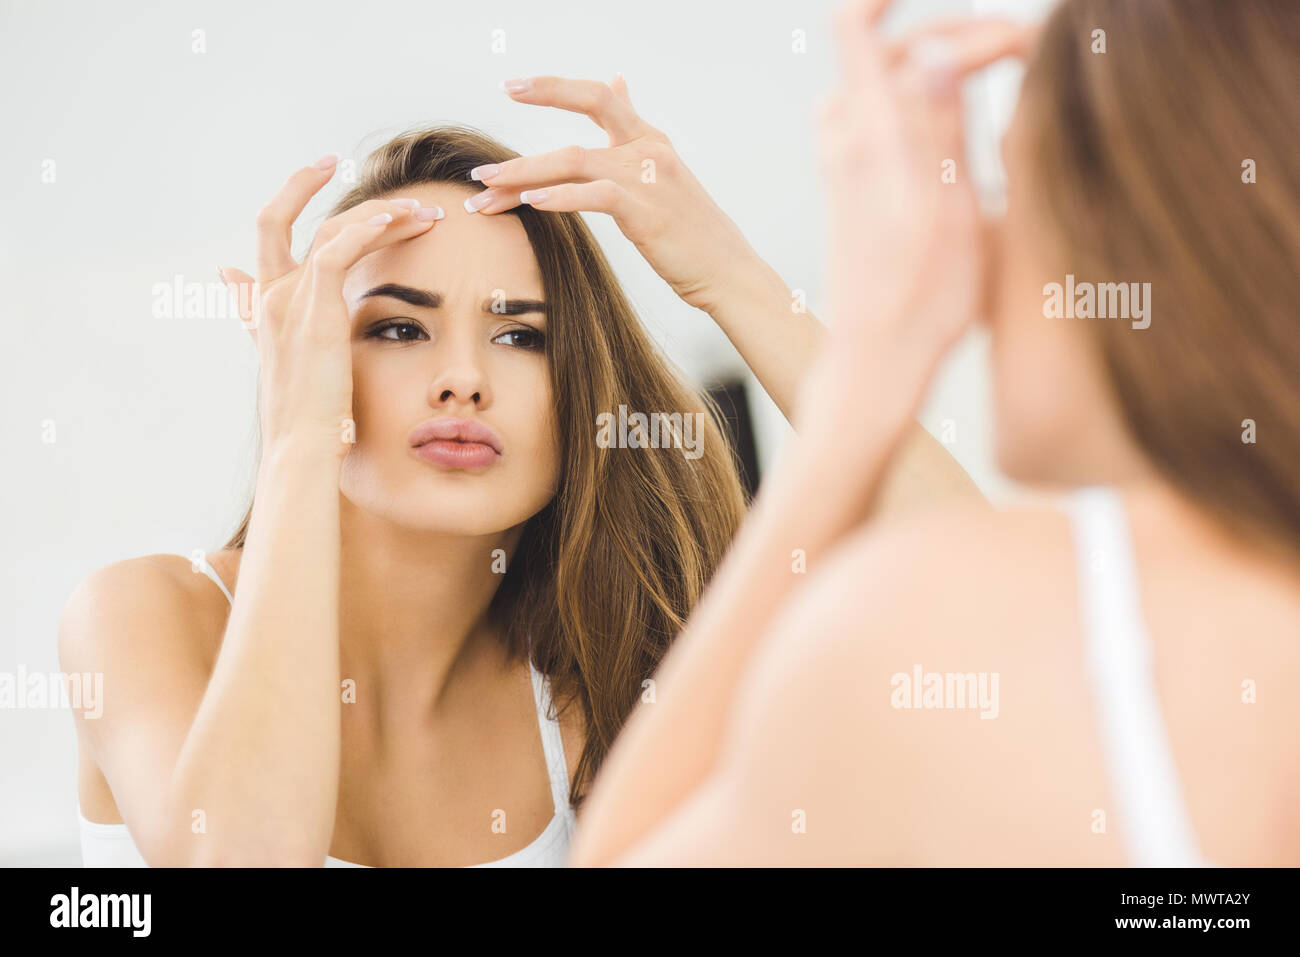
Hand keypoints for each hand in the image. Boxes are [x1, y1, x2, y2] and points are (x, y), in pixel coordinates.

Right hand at [219, 158, 443, 459]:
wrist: (303, 449)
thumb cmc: (309, 420)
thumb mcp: (287, 367)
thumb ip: (265, 322)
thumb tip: (232, 282)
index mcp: (265, 308)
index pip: (267, 236)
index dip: (290, 199)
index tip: (319, 173)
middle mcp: (269, 296)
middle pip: (276, 217)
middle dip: (307, 182)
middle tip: (344, 163)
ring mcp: (287, 300)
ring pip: (329, 231)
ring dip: (377, 214)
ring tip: (419, 211)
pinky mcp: (314, 308)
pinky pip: (339, 248)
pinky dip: (368, 229)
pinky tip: (400, 221)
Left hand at [466, 75, 761, 313]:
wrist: (729, 272)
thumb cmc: (691, 231)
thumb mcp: (661, 169)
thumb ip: (633, 126)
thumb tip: (617, 81)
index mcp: (649, 139)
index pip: (598, 97)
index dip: (553, 87)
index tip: (513, 85)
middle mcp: (648, 150)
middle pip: (582, 118)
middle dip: (533, 120)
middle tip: (485, 145)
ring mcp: (648, 179)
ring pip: (575, 161)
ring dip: (523, 176)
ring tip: (485, 192)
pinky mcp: (646, 213)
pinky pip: (594, 195)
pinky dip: (560, 196)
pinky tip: (531, 202)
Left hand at [794, 1, 1037, 451]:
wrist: (876, 361)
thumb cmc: (922, 302)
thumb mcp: (952, 211)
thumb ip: (945, 127)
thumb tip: (941, 51)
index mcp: (874, 137)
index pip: (857, 29)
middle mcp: (847, 142)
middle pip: (888, 50)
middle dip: (954, 35)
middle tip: (1020, 50)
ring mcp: (843, 164)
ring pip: (884, 84)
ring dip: (936, 68)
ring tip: (997, 78)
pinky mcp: (850, 189)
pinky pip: (878, 119)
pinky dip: (920, 103)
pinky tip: (961, 124)